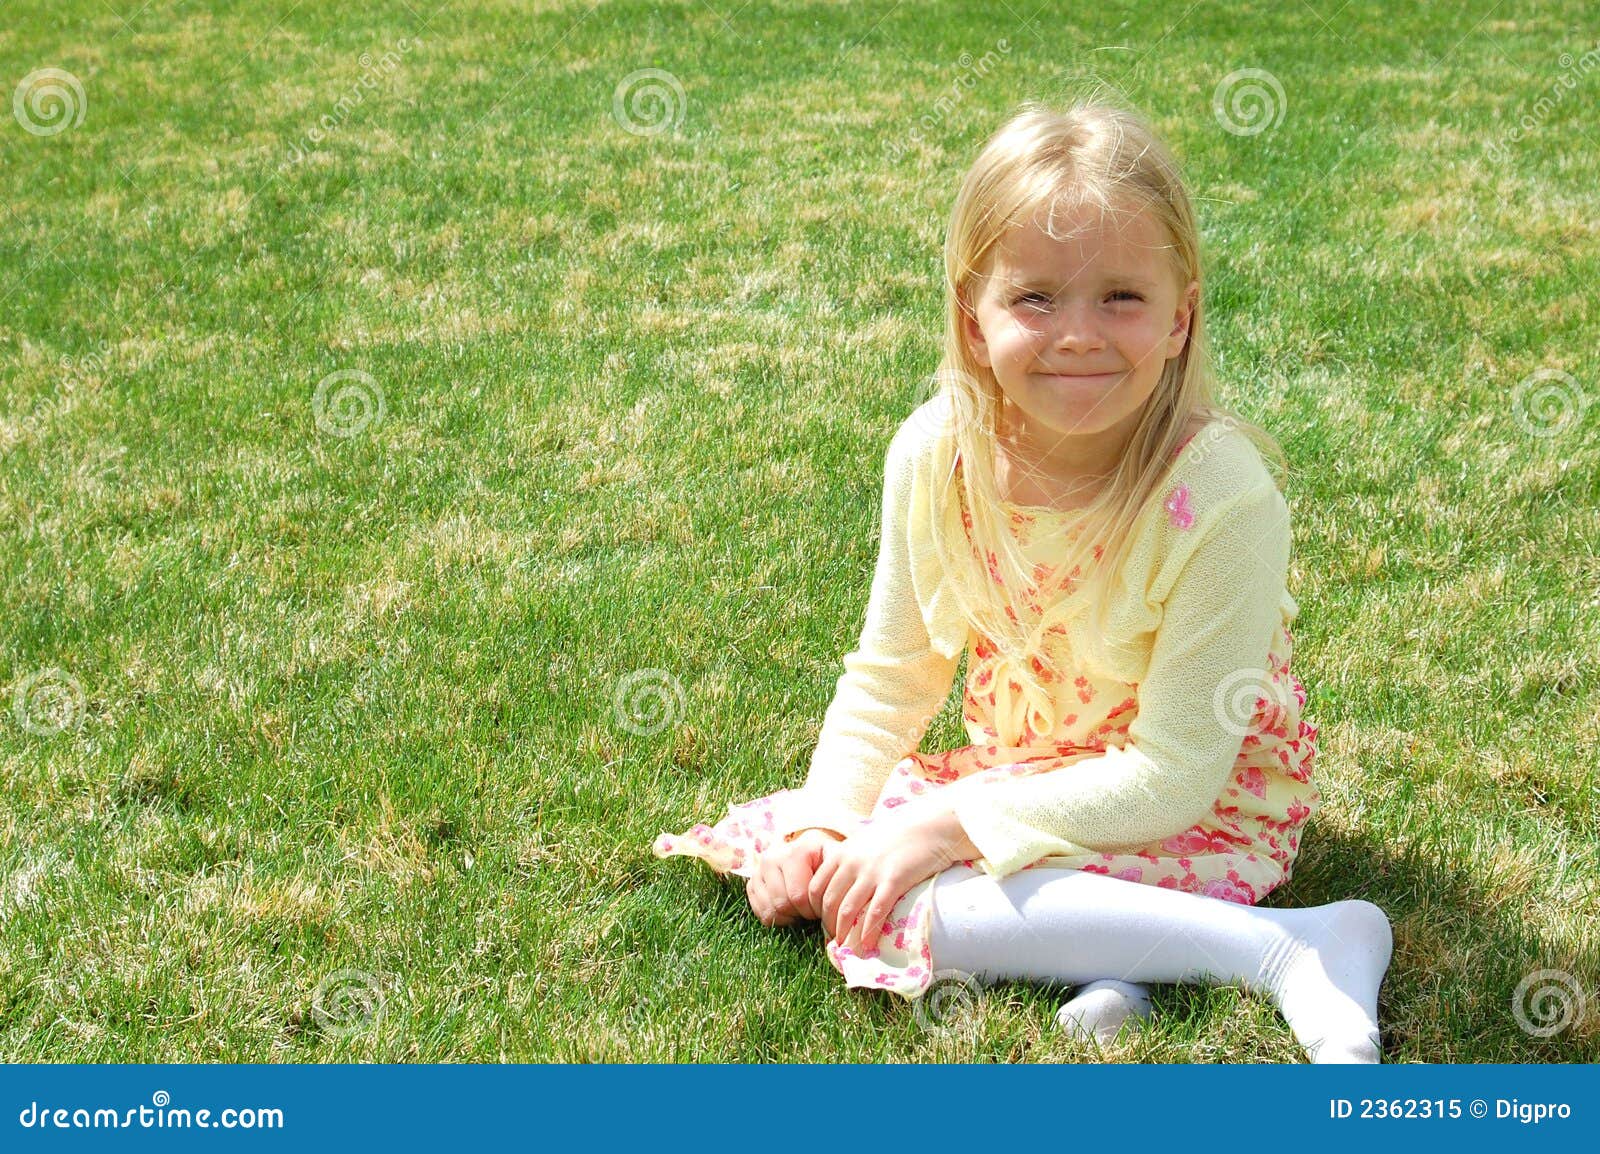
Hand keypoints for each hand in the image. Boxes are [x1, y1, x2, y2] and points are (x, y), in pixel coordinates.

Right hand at [745, 828, 843, 926]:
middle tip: (812, 909)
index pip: (799, 896)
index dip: (813, 909)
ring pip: (770, 910)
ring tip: (801, 908)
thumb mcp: (836, 864)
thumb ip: (837, 880)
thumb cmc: (825, 863)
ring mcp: (758, 870)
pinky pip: (760, 912)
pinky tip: (788, 909)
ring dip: (788, 916)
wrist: (809, 853)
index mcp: (796, 851)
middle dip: (800, 913)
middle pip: (782, 904)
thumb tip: (835, 908)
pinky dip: (775, 917)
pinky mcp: (751, 883)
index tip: (822, 905)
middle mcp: (772, 857)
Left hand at [809, 801, 978, 953]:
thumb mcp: (866, 840)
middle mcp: (852, 863)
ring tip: (848, 950)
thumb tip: (843, 880)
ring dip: (845, 934)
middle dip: (830, 927)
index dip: (816, 910)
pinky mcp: (893, 881)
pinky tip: (868, 945)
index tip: (824, 922)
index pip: (815, 888)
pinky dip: (868, 932)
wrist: (930, 825)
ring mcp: (872, 872)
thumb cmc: (900, 833)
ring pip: (848, 911)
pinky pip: (875, 912)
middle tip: (836, 941)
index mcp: (842, 853)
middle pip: (829, 903)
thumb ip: (851, 858)